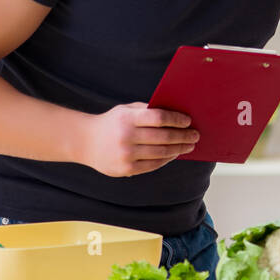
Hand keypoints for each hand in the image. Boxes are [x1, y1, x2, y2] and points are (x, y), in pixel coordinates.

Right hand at [79, 102, 199, 177]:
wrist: (84, 142)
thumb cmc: (112, 122)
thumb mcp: (125, 110)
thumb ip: (147, 111)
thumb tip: (177, 115)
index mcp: (127, 118)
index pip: (159, 118)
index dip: (176, 120)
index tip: (188, 121)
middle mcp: (126, 136)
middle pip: (163, 137)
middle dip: (183, 136)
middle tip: (195, 135)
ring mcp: (126, 155)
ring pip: (161, 153)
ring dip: (179, 149)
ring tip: (189, 145)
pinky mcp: (126, 169)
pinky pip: (153, 165)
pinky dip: (166, 159)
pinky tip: (174, 154)